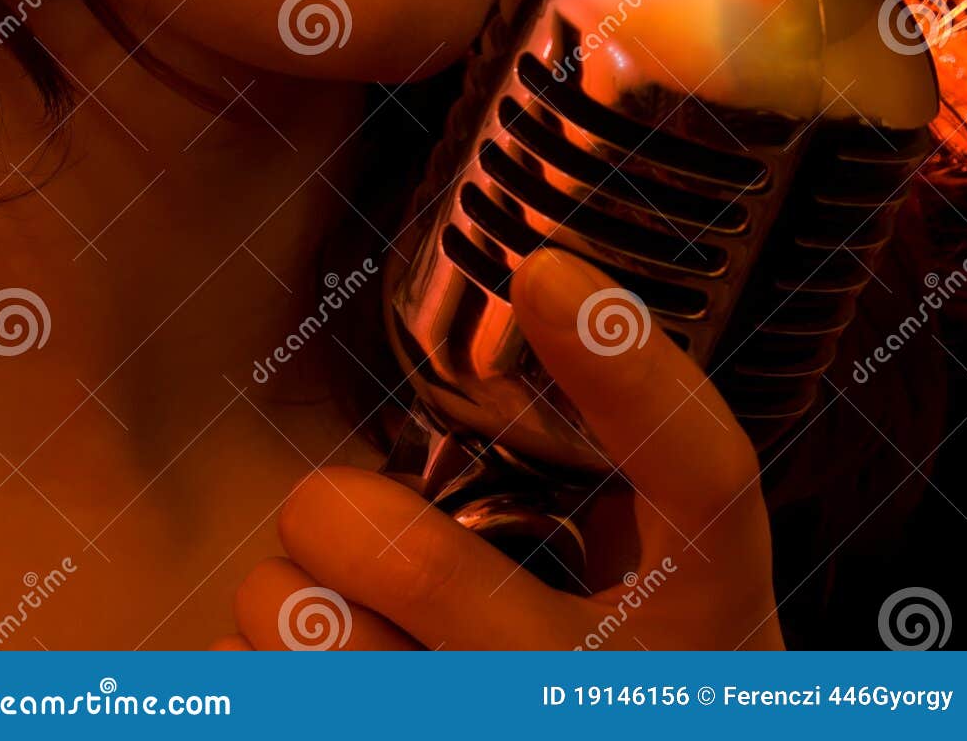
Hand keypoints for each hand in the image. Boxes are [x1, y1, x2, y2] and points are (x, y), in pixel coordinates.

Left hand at [213, 247, 784, 649]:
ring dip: (285, 601)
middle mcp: (623, 686)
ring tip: (302, 599)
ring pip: (327, 650)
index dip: (630, 369)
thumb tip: (511, 334)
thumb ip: (622, 476)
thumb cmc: (647, 667)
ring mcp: (518, 735)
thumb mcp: (684, 583)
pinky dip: (255, 670)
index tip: (545, 272)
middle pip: (423, 568)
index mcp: (711, 604)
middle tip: (325, 507)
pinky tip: (283, 662)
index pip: (705, 471)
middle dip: (334, 512)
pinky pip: (282, 706)